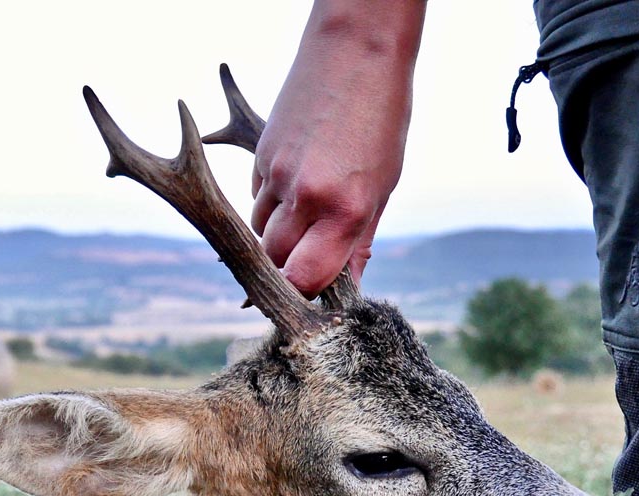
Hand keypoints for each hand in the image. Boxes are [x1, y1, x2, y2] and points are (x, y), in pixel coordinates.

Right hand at [252, 0, 425, 297]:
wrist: (355, 51)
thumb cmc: (381, 121)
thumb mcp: (382, 188)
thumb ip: (358, 243)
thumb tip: (348, 288)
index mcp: (344, 210)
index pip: (305, 279)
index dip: (303, 297)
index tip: (308, 302)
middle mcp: (305, 197)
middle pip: (276, 262)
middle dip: (287, 271)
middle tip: (303, 266)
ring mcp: (277, 174)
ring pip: (261, 233)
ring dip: (277, 240)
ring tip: (304, 219)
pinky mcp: (260, 155)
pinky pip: (256, 200)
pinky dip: (271, 207)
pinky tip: (294, 187)